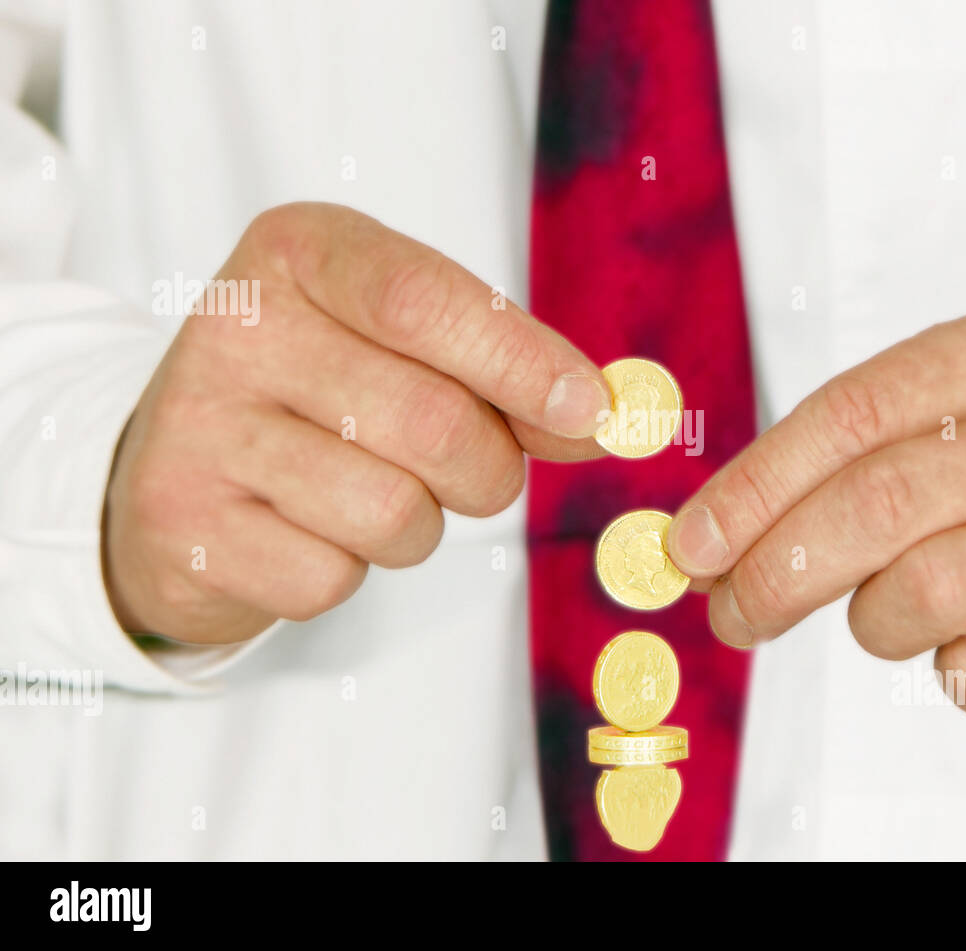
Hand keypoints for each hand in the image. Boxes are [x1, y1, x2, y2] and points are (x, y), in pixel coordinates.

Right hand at [104, 202, 608, 643]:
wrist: (181, 462)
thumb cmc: (323, 390)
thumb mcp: (407, 341)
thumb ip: (505, 369)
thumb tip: (598, 418)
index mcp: (301, 252)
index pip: (425, 302)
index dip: (524, 365)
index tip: (593, 413)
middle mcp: (238, 326)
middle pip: (434, 423)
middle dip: (489, 470)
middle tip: (474, 469)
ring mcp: (199, 428)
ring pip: (391, 512)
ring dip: (419, 526)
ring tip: (377, 492)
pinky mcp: (185, 527)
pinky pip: (330, 578)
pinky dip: (349, 570)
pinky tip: (310, 529)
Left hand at [666, 303, 965, 723]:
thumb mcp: (946, 430)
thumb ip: (834, 466)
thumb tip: (705, 547)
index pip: (851, 411)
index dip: (754, 487)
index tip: (690, 547)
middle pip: (878, 502)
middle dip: (777, 572)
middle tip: (733, 615)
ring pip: (924, 592)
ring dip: (875, 622)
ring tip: (895, 611)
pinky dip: (949, 672)